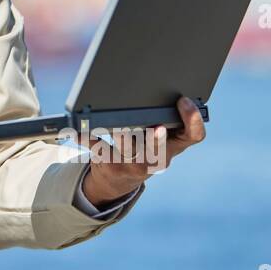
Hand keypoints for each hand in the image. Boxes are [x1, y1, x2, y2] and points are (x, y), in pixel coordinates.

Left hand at [81, 96, 205, 206]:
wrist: (118, 180)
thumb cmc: (143, 149)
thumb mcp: (161, 140)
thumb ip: (168, 120)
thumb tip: (159, 89)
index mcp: (172, 147)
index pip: (193, 136)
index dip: (193, 120)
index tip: (184, 100)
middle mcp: (155, 158)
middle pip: (158, 150)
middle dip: (157, 140)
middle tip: (158, 127)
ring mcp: (131, 164)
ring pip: (127, 150)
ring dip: (123, 139)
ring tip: (117, 128)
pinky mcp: (107, 163)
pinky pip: (96, 147)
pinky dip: (86, 137)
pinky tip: (77, 130)